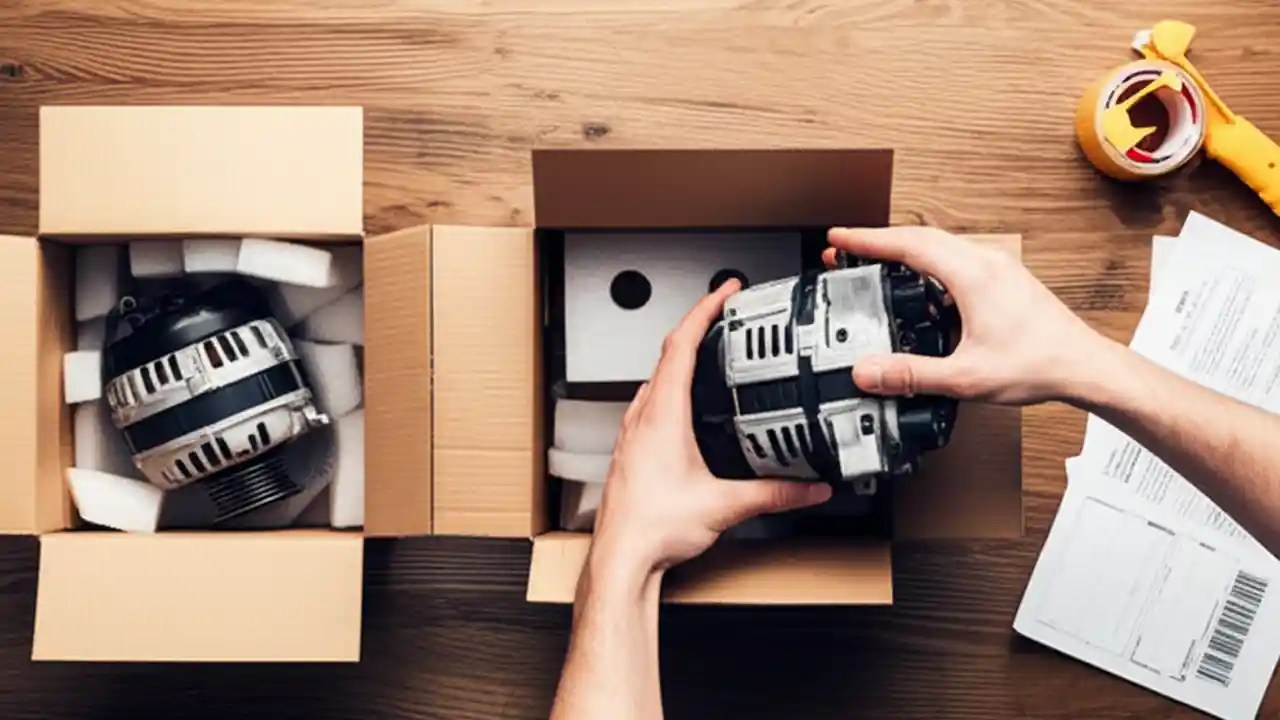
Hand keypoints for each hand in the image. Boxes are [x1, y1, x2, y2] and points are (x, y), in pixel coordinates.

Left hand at [590, 279, 832, 578]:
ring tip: (707, 350)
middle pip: (668, 353)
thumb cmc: (651, 528)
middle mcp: (642, 416)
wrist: (620, 557)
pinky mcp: (631, 449)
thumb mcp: (724, 505)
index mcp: (662, 415)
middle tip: (723, 313)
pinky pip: (650, 402)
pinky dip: (669, 387)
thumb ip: (774, 494)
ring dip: (680, 357)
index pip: (682, 343)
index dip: (705, 310)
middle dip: (698, 326)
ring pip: (655, 378)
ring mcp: (632, 432)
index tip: (726, 292)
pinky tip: (683, 405)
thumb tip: (808, 487)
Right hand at [825, 227, 1111, 404]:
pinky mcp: (1003, 279)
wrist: (1083, 367)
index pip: (908, 244)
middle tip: (845, 251)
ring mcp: (996, 268)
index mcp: (973, 275)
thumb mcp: (965, 377)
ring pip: (939, 246)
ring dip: (904, 251)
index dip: (867, 240)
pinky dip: (927, 264)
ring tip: (874, 266)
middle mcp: (986, 262)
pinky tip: (919, 290)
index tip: (838, 238)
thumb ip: (911, 375)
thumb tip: (868, 372)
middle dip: (878, 242)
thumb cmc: (1039, 365)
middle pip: (920, 238)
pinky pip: (956, 259)